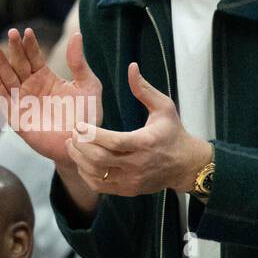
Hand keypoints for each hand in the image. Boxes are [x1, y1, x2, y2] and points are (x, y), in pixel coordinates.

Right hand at [0, 28, 101, 167]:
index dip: (29, 44)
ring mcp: (22, 101)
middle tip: (10, 32)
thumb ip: (79, 62)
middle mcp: (31, 87)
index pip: (34, 56)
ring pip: (7, 78)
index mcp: (46, 77)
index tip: (26, 31)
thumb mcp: (88, 85)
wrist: (82, 143)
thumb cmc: (87, 116)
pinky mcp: (17, 117)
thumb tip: (77, 35)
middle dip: (12, 49)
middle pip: (18, 63)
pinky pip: (4, 99)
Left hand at [66, 61, 211, 196]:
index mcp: (145, 143)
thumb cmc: (173, 132)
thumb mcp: (164, 107)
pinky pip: (99, 186)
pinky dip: (86, 174)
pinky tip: (82, 160)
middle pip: (99, 159)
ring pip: (96, 174)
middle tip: (72, 134)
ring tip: (72, 145)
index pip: (113, 142)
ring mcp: (131, 180)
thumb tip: (131, 67)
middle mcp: (137, 165)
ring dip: (79, 159)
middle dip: (81, 146)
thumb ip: (144, 89)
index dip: (92, 134)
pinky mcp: (127, 190)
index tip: (78, 124)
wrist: (185, 165)